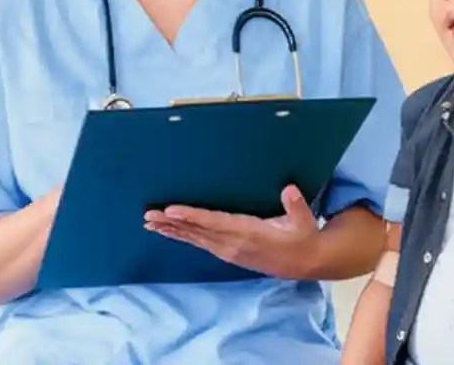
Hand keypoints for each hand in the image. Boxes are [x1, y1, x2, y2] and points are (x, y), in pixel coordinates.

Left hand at [143, 184, 319, 279]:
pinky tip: (170, 232)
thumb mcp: (305, 221)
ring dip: (173, 231)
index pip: (215, 222)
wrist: (305, 263)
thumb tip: (288, 189)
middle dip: (173, 224)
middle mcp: (234, 243)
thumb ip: (296, 206)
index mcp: (249, 232)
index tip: (172, 211)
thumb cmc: (303, 237)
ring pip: (196, 239)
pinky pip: (201, 244)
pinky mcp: (229, 254)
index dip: (193, 217)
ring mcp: (230, 251)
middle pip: (198, 232)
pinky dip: (183, 237)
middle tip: (149, 216)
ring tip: (151, 224)